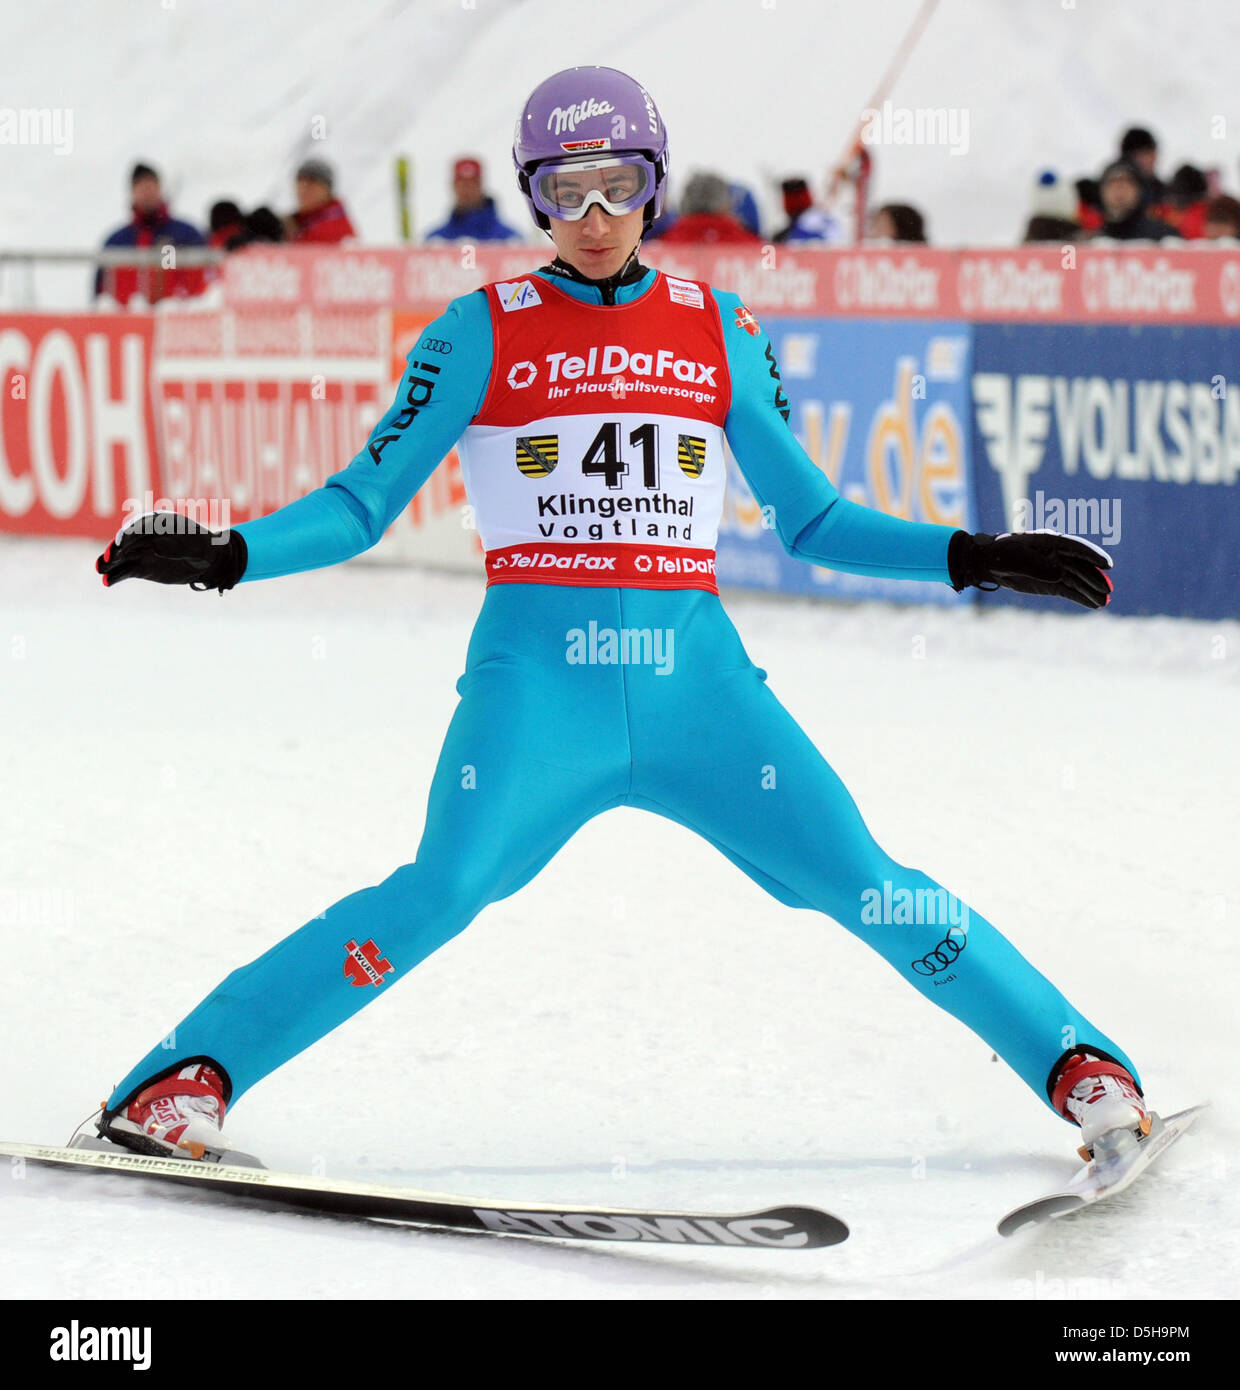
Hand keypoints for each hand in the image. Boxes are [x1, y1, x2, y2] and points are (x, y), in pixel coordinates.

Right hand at [96, 511, 246, 591]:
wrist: (208, 562)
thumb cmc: (205, 548)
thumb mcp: (199, 547)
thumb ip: (179, 547)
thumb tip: (156, 548)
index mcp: (159, 523)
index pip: (140, 525)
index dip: (129, 532)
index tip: (122, 539)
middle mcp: (145, 536)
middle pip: (126, 541)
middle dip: (117, 548)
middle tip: (110, 557)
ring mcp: (141, 552)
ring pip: (121, 556)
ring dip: (109, 562)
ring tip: (100, 569)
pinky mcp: (140, 568)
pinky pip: (124, 571)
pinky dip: (115, 576)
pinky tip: (107, 582)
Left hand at [948, 529, 1112, 609]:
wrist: (990, 563)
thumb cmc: (1001, 555)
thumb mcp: (1015, 559)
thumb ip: (1036, 566)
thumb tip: (1060, 574)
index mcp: (1050, 541)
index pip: (1076, 547)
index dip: (1092, 555)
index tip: (1107, 565)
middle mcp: (1058, 554)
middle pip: (1081, 566)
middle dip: (1095, 578)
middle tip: (1107, 591)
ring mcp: (1056, 569)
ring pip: (1078, 580)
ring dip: (1091, 591)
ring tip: (1104, 602)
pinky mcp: (1053, 583)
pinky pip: (1070, 590)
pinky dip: (1082, 597)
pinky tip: (1094, 604)